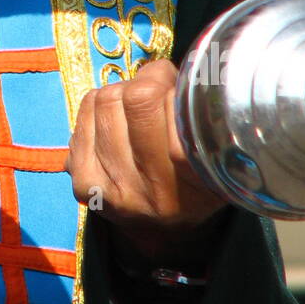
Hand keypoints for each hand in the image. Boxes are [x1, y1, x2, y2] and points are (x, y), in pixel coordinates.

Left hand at [63, 58, 227, 266]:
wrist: (165, 235)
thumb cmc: (199, 182)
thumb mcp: (221, 156)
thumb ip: (205, 116)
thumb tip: (181, 68)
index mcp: (193, 183)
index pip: (170, 109)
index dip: (172, 84)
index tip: (178, 86)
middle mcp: (150, 192)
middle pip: (136, 98)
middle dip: (149, 82)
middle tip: (159, 90)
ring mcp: (111, 189)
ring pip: (107, 99)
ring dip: (124, 93)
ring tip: (139, 109)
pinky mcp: (83, 183)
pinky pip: (85, 111)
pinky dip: (100, 105)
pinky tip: (116, 121)